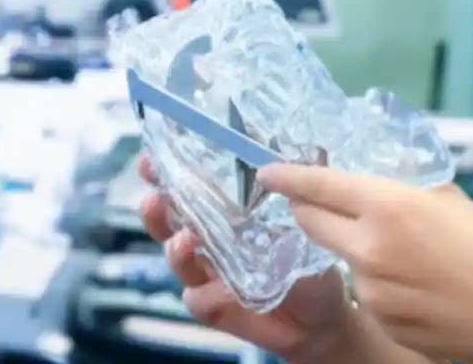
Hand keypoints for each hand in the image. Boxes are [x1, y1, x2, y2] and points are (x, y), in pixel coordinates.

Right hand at [136, 154, 430, 363]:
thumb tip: (294, 157)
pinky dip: (206, 293)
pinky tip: (221, 290)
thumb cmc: (309, 263)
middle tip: (155, 197)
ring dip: (175, 249)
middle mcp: (206, 241)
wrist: (321, 316)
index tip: (150, 160)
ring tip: (185, 240)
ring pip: (176, 259)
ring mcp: (207, 275)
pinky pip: (198, 299)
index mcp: (221, 214)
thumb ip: (292, 194)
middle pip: (167, 222)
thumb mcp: (304, 222)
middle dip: (155, 208)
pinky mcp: (215, 307)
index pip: (186, 189)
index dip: (165, 174)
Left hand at [258, 164, 472, 363]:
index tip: (267, 171)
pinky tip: (421, 285)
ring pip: (342, 257)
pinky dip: (381, 283)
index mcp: (391, 205)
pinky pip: (368, 292)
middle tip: (327, 203)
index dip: (288, 176)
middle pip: (311, 221)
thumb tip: (388, 187)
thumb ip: (411, 194)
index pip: (317, 184)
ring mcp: (373, 290)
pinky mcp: (384, 321)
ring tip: (410, 254)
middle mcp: (370, 247)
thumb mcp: (457, 205)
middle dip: (311, 210)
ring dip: (356, 249)